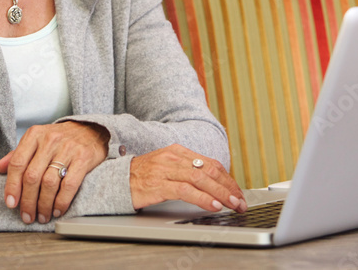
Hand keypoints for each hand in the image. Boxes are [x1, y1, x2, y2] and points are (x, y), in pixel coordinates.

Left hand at [0, 121, 108, 223]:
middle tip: (27, 216)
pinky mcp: (83, 157)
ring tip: (42, 216)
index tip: (11, 203)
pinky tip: (57, 210)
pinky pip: (69, 185)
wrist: (91, 129)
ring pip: (49, 183)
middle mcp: (50, 139)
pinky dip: (61, 202)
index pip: (17, 163)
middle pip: (32, 177)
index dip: (12, 186)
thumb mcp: (37, 140)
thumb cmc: (60, 138)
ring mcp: (67, 148)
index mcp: (34, 135)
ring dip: (44, 205)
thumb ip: (18, 154)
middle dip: (28, 201)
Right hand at [129, 144, 246, 212]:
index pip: (210, 164)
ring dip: (221, 193)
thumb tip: (212, 184)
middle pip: (209, 170)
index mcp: (177, 152)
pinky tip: (213, 205)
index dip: (228, 179)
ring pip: (201, 179)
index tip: (238, 192)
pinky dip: (202, 198)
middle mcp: (173, 158)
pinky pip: (186, 190)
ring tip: (233, 204)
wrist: (116, 180)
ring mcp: (166, 170)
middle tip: (241, 201)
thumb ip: (187, 171)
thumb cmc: (142, 177)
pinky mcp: (158, 184)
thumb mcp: (167, 168)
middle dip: (229, 187)